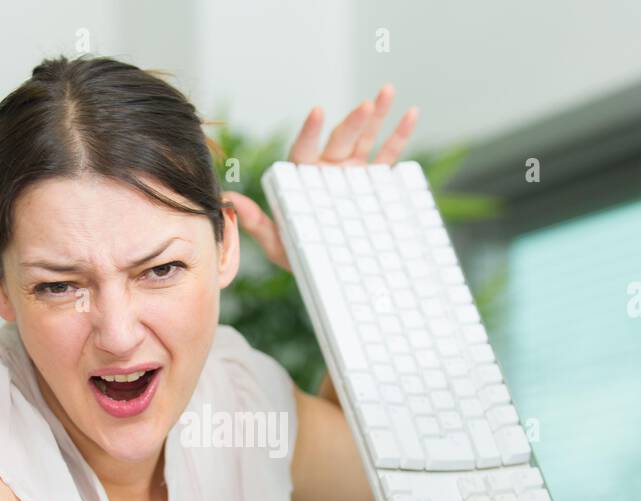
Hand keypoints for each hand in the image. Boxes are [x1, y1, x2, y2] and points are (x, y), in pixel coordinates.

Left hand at [227, 85, 419, 270]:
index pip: (304, 150)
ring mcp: (352, 171)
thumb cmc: (298, 254)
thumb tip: (229, 199)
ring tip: (387, 91)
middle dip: (352, 122)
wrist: (331, 270)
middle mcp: (327, 168)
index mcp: (303, 177)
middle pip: (340, 140)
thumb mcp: (276, 242)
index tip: (317, 113)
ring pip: (365, 138)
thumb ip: (256, 221)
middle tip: (365, 105)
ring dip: (376, 115)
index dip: (310, 132)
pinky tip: (411, 113)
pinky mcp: (374, 180)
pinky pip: (388, 155)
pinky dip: (400, 135)